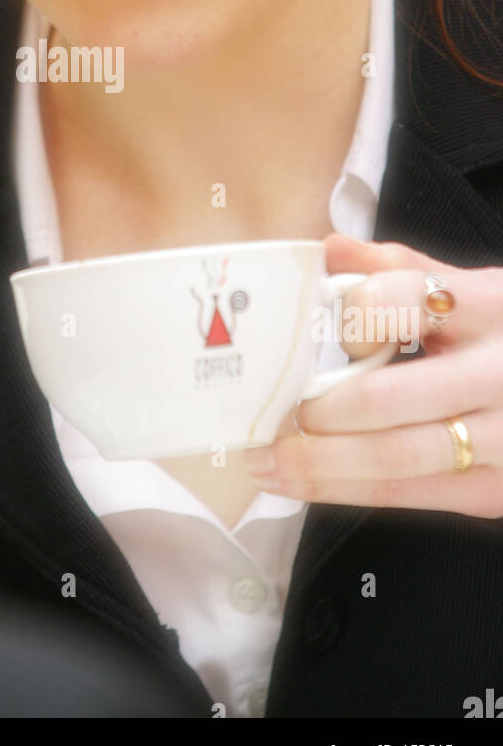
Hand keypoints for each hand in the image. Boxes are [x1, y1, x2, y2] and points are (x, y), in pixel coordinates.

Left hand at [244, 234, 502, 517]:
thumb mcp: (474, 289)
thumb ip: (400, 269)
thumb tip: (330, 250)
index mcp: (490, 306)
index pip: (404, 301)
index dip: (350, 317)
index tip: (319, 329)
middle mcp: (499, 373)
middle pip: (387, 397)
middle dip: (317, 411)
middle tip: (272, 412)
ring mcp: (502, 440)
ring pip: (394, 457)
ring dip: (318, 464)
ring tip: (265, 462)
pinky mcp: (495, 492)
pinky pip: (409, 495)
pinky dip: (345, 491)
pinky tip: (301, 484)